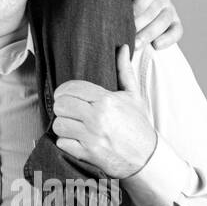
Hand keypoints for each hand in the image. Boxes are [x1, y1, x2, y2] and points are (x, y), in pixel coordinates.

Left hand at [51, 45, 156, 178]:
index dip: (63, 91)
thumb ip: (124, 71)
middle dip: (62, 108)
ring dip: (63, 125)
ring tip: (73, 125)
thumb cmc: (138, 125)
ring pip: (59, 124)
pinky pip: (62, 142)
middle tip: (68, 111)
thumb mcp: (133, 96)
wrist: (148, 158)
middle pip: (61, 105)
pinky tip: (76, 140)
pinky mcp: (88, 153)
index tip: (64, 95)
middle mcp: (97, 117)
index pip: (71, 88)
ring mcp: (91, 136)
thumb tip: (123, 47)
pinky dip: (66, 142)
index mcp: (106, 100)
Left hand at [122, 0, 182, 49]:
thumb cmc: (120, 4)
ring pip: (163, 22)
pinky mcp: (176, 25)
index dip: (138, 5)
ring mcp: (171, 11)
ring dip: (149, 34)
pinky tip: (156, 46)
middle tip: (128, 37)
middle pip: (154, 10)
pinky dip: (168, 39)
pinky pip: (176, 32)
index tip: (127, 17)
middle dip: (140, 24)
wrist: (130, 16)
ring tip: (136, 45)